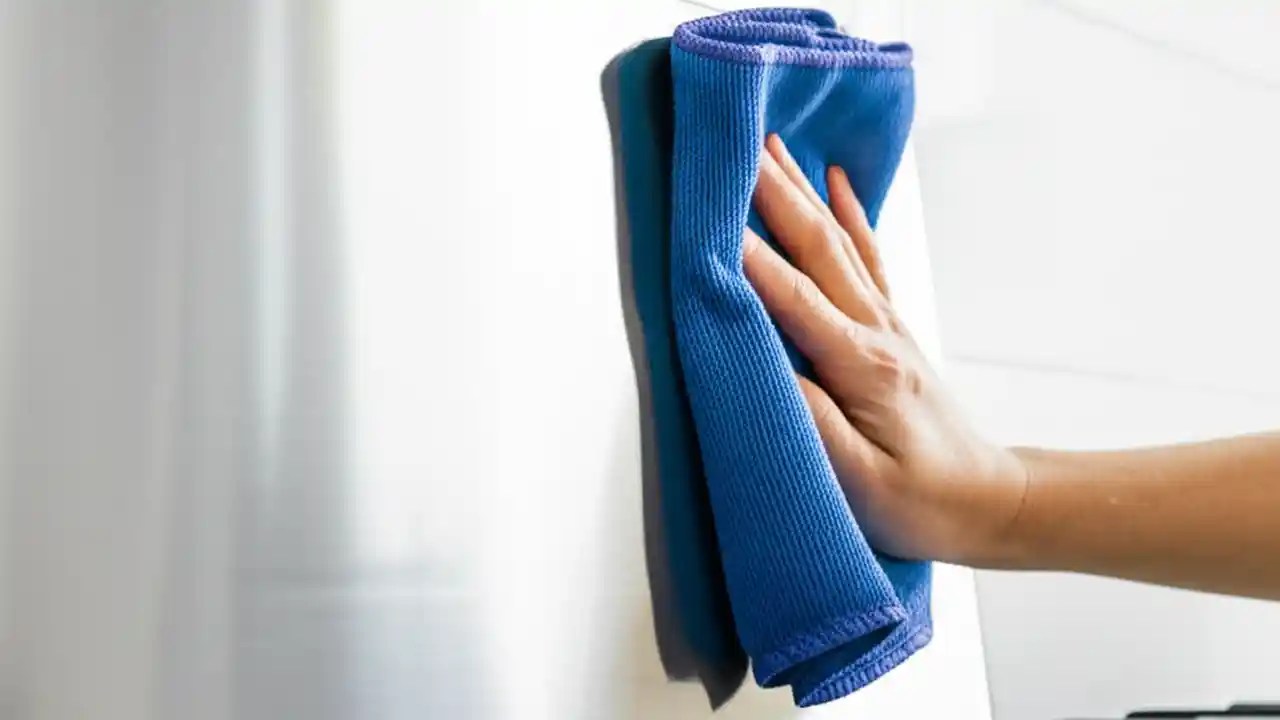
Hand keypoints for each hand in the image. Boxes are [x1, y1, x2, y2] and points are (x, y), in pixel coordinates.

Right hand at [743, 135, 1027, 563]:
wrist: (991, 504)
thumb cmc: (921, 505)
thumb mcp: (859, 482)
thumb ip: (810, 423)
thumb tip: (761, 365)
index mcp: (863, 367)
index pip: (794, 299)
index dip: (748, 259)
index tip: (709, 217)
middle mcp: (877, 332)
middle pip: (818, 247)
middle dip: (772, 192)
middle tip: (733, 145)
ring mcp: (888, 326)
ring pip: (838, 241)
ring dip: (800, 189)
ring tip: (769, 143)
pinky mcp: (891, 332)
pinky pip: (868, 257)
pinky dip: (850, 213)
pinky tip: (836, 181)